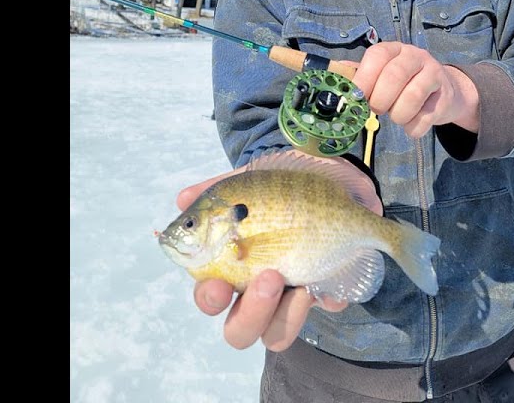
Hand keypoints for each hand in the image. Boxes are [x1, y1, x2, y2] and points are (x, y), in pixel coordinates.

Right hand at [176, 155, 379, 350]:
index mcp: (233, 269)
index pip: (210, 297)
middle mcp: (258, 290)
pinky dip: (327, 297)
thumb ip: (219, 193)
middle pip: (239, 331)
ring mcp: (292, 295)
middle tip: (269, 278)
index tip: (220, 285)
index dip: (210, 299)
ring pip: (277, 336)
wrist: (330, 177)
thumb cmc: (282, 187)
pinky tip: (327, 281)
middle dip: (250, 314)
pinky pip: (327, 307)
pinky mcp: (328, 291)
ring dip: (285, 316)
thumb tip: (183, 199)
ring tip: (299, 285)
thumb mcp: (251, 184)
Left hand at [349, 42, 479, 137]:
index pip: (378, 55)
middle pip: (394, 75)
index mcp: (395, 49)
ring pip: (412, 97)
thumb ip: (360, 75)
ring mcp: (434, 75)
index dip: (364, 77)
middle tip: (377, 110)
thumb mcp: (382, 74)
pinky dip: (413, 128)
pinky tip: (411, 125)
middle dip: (380, 99)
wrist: (444, 92)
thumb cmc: (405, 84)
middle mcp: (416, 56)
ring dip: (398, 115)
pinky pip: (425, 118)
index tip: (357, 97)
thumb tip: (333, 74)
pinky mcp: (446, 97)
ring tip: (396, 116)